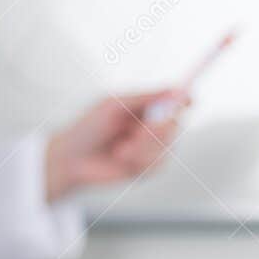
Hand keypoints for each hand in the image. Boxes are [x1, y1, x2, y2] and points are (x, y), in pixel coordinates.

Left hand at [43, 90, 186, 200]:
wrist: (71, 159)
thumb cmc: (87, 127)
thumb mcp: (115, 105)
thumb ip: (146, 97)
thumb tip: (176, 90)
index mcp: (145, 107)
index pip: (174, 101)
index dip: (184, 100)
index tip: (187, 101)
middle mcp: (152, 127)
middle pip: (176, 124)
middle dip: (158, 129)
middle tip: (139, 131)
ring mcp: (151, 148)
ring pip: (168, 146)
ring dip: (143, 148)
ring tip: (119, 148)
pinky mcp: (148, 168)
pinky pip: (158, 164)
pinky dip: (139, 160)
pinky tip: (120, 157)